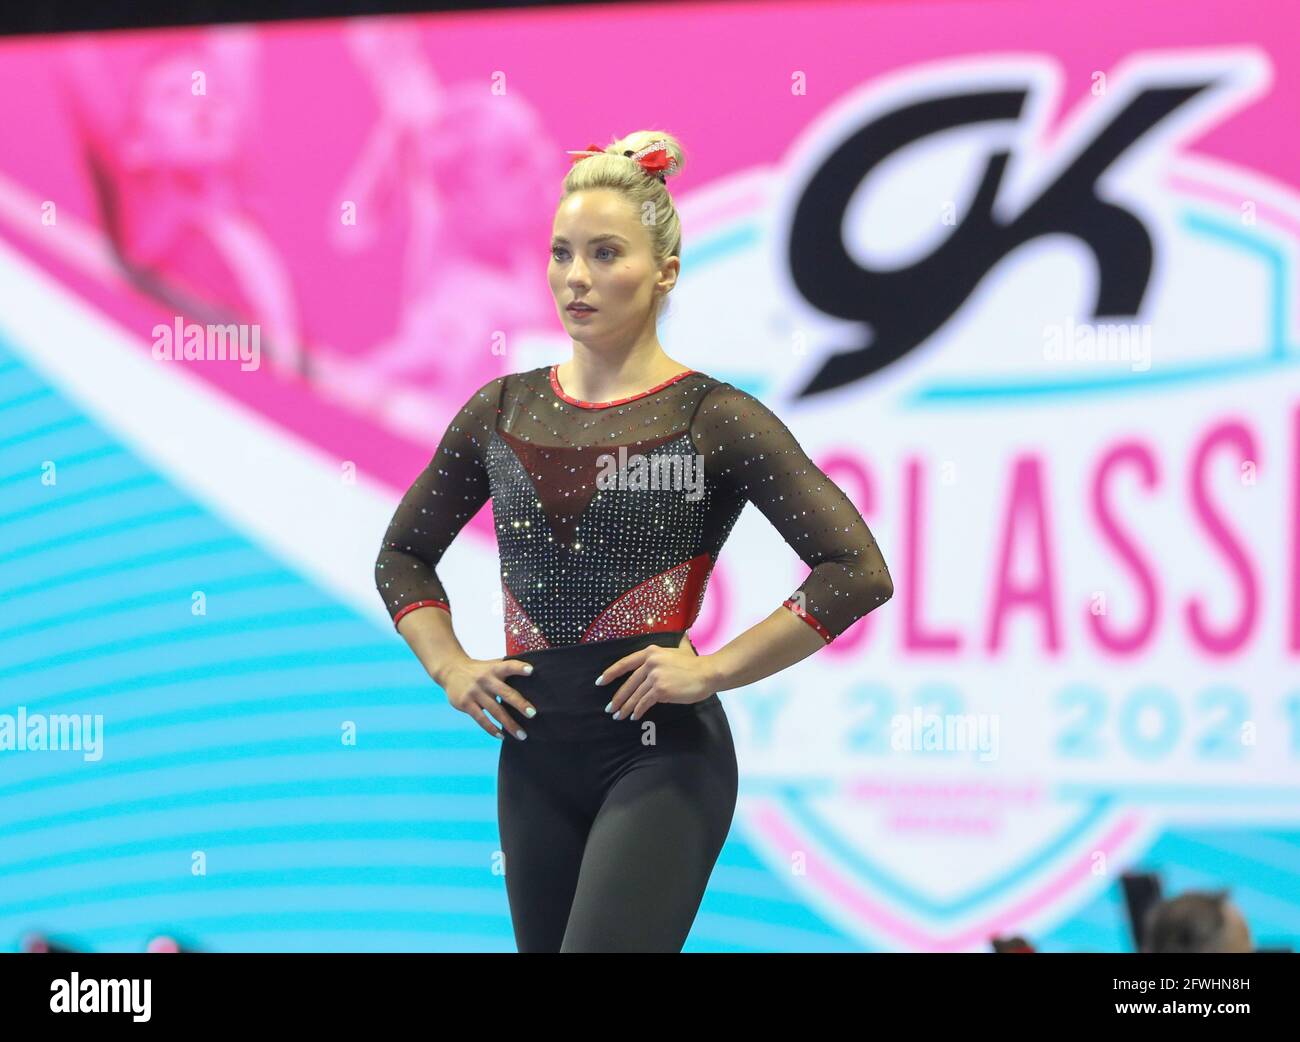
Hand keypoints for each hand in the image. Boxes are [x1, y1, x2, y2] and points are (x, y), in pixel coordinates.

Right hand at [438, 656, 536, 739]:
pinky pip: (481, 719)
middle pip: (506, 693)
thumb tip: (533, 674)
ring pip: (495, 711)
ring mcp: (475, 692)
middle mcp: (485, 680)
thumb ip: (507, 668)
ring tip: (522, 735)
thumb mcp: (491, 664)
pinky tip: (502, 736)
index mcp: (494, 669)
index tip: (531, 670)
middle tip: (533, 714)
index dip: (519, 668)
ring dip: (509, 724)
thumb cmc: (479, 670)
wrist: (450, 670)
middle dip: (520, 704)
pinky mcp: (466, 703)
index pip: (508, 666)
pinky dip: (492, 729)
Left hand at [597, 641, 715, 721]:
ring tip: (619, 716)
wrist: (708, 673)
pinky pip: (645, 702)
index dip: (610, 673)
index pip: (625, 663)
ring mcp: (655, 676)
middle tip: (610, 708)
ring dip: (626, 708)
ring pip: (635, 695)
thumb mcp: (677, 651)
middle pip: (628, 683)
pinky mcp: (661, 689)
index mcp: (651, 652)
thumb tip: (668, 646)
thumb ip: (666, 651)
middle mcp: (650, 662)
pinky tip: (635, 716)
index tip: (600, 682)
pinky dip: (638, 711)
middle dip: (618, 698)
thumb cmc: (694, 664)